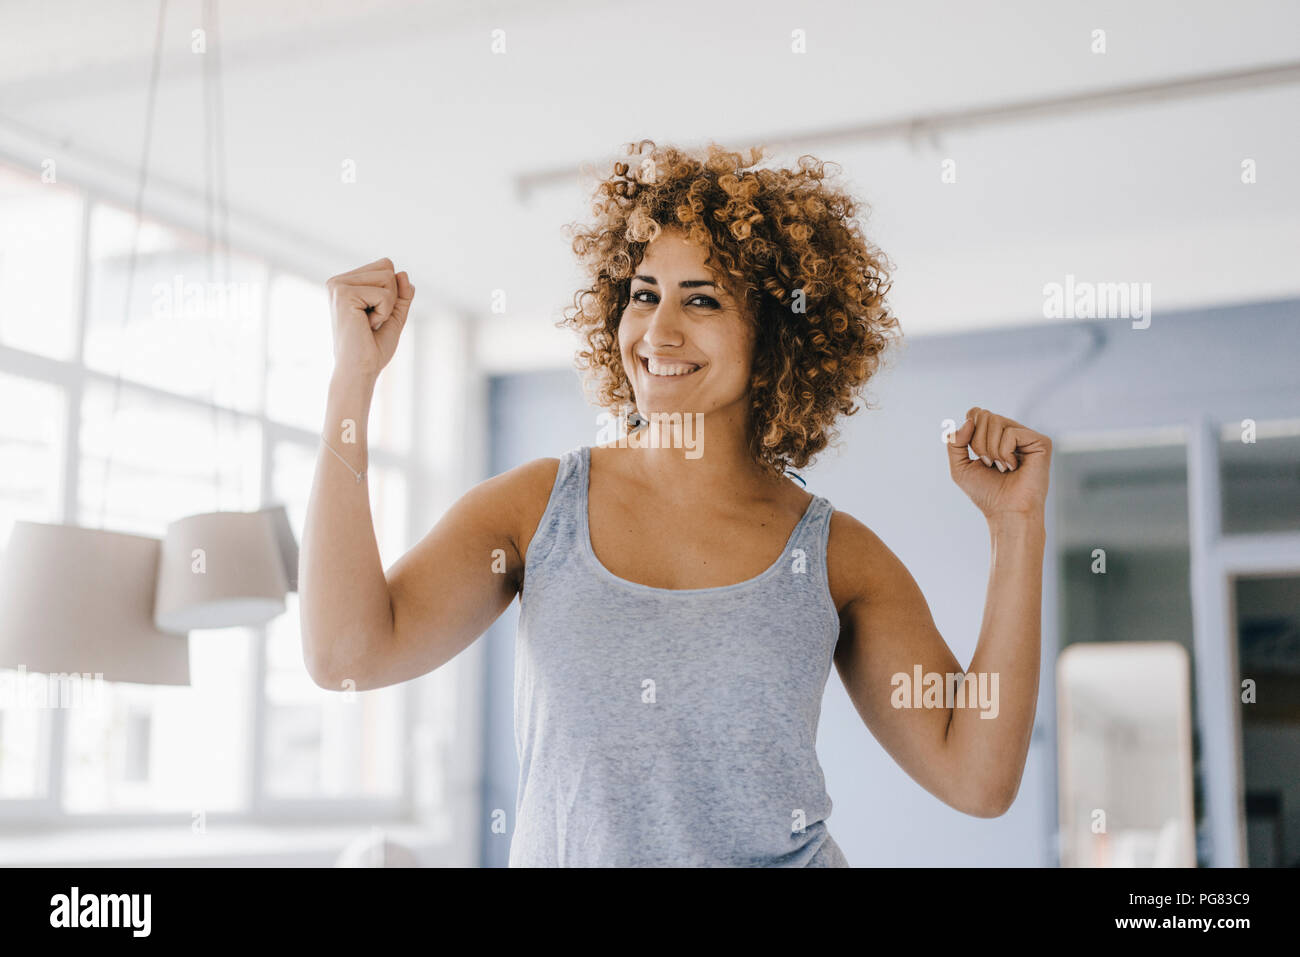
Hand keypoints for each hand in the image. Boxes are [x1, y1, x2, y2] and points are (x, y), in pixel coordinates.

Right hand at [326, 257, 414, 380]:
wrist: (359, 371)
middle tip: (372, 320)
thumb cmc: (372, 349)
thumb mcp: (393, 316)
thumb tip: (404, 273)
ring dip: (387, 306)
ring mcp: (338, 285)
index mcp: (346, 283)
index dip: (392, 292)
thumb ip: (401, 295)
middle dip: (391, 297)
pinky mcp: (343, 294)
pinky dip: (384, 313)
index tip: (375, 315)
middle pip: (387, 267)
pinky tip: (366, 325)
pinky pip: (384, 294)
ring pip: (388, 277)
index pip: (385, 266)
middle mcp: (338, 281)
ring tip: (368, 323)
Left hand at [946, 407, 1051, 518]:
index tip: (975, 454)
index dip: (969, 430)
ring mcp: (1027, 436)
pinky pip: (1010, 433)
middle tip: (990, 464)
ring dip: (991, 450)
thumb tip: (967, 420)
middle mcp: (1012, 432)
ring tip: (1002, 467)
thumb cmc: (986, 493)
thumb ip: (954, 442)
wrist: (1006, 512)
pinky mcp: (1041, 442)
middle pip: (983, 415)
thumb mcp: (960, 467)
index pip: (976, 413)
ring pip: (996, 421)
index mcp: (996, 435)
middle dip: (978, 443)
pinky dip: (1005, 453)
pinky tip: (1014, 467)